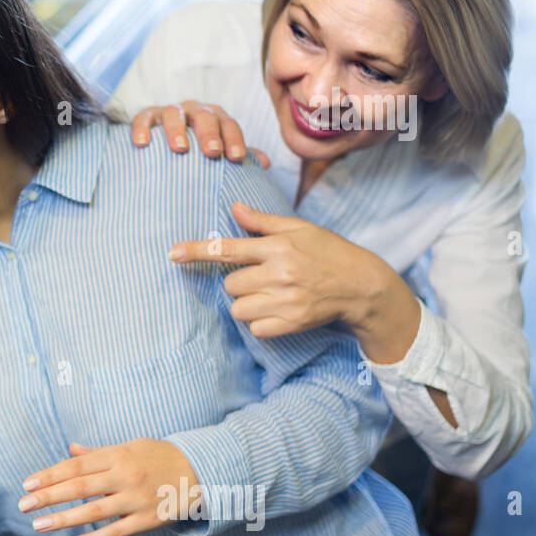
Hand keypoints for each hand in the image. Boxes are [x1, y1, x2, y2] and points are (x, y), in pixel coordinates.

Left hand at [18, 438, 198, 535]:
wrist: (202, 471)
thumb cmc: (159, 457)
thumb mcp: (130, 446)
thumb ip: (98, 454)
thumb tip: (70, 452)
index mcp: (117, 455)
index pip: (75, 467)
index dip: (50, 476)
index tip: (27, 484)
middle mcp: (124, 476)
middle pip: (79, 487)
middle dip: (48, 496)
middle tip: (23, 505)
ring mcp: (136, 499)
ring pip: (94, 511)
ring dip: (63, 519)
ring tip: (38, 524)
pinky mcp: (147, 520)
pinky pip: (116, 532)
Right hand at [131, 100, 270, 168]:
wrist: (167, 144)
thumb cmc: (199, 153)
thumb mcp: (220, 153)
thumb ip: (238, 155)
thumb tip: (264, 162)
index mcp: (216, 118)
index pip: (229, 125)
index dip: (234, 139)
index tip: (237, 158)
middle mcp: (194, 111)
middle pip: (205, 116)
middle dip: (210, 133)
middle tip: (212, 152)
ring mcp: (171, 112)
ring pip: (174, 114)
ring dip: (177, 130)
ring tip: (180, 149)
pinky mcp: (148, 117)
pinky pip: (144, 118)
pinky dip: (142, 128)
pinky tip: (142, 144)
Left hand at [167, 201, 392, 337]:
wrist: (362, 285)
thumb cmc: (328, 252)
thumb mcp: (299, 229)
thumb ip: (263, 222)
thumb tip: (234, 206)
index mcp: (278, 247)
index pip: (229, 248)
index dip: (198, 251)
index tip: (173, 253)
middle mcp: (280, 273)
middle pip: (230, 284)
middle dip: (240, 282)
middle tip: (264, 277)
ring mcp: (286, 300)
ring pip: (238, 308)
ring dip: (247, 304)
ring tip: (272, 294)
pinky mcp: (292, 322)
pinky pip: (255, 328)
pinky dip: (261, 323)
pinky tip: (279, 311)